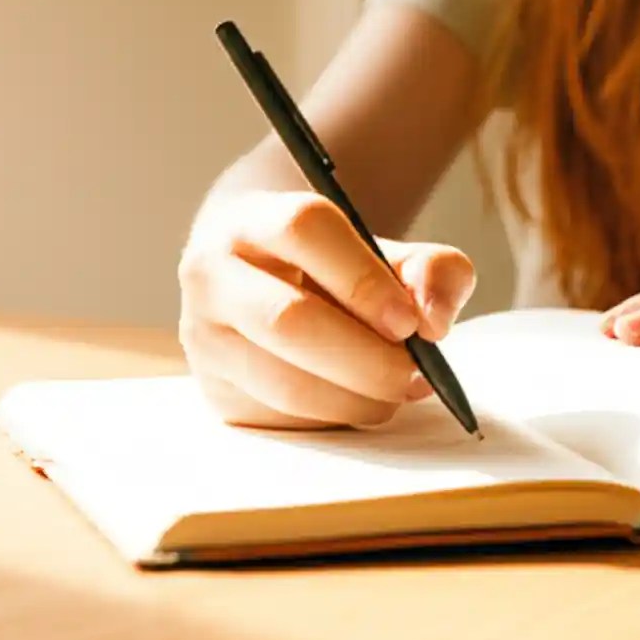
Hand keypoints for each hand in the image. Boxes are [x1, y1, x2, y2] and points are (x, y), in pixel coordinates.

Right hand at [178, 190, 476, 428]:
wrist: (260, 279)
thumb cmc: (329, 266)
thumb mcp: (383, 251)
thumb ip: (430, 270)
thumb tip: (434, 322)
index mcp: (252, 218)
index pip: (303, 231)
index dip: (362, 278)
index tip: (410, 322)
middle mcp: (212, 274)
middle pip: (289, 320)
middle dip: (366, 359)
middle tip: (418, 376)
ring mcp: (205, 338)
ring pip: (287, 384)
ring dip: (359, 400)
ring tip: (398, 391)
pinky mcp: (216, 392)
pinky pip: (286, 421)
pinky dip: (338, 419)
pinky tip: (360, 401)